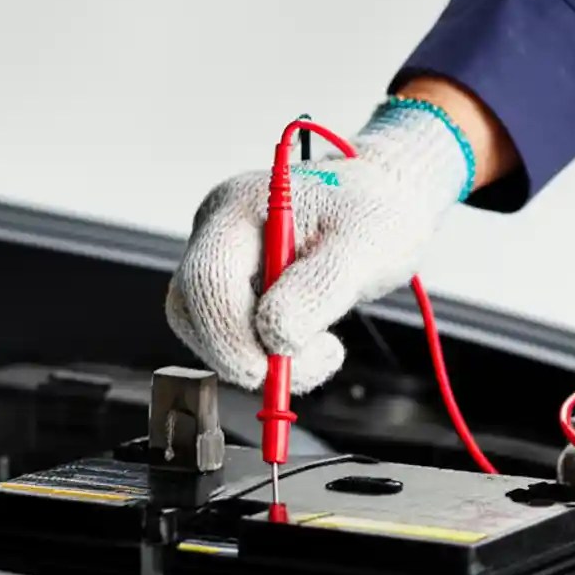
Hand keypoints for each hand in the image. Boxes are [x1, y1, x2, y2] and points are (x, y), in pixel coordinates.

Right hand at [166, 77, 516, 393]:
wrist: (383, 203)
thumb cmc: (374, 211)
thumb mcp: (361, 247)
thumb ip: (318, 289)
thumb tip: (275, 337)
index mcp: (239, 209)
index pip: (206, 279)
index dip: (226, 333)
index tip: (267, 370)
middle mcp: (219, 233)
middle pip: (191, 308)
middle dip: (239, 353)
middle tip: (297, 372)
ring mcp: (224, 261)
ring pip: (207, 329)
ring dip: (259, 359)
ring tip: (323, 349)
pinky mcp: (237, 287)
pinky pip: (233, 334)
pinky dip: (269, 354)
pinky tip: (312, 344)